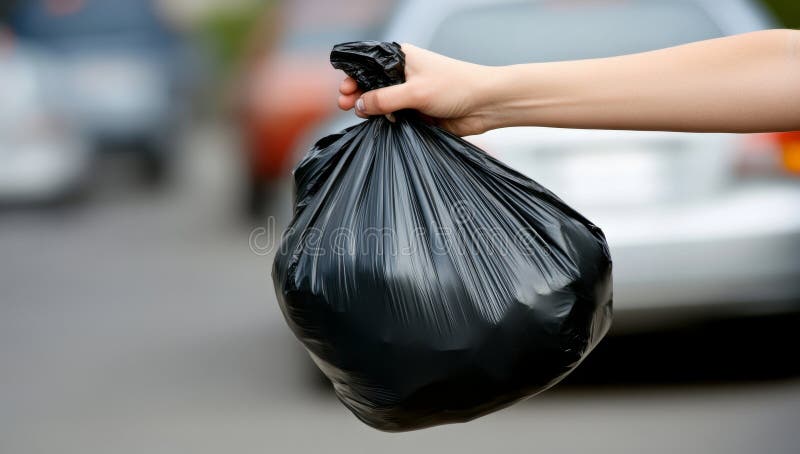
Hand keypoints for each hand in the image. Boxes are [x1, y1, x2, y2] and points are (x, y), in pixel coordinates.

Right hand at [337, 44, 496, 135]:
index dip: (353, 76)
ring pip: (382, 103)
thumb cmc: (456, 87)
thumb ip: (384, 99)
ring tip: (363, 117)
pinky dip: (387, 122)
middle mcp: (404, 74)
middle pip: (371, 84)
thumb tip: (359, 106)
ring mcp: (410, 94)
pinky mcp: (417, 112)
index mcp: (402, 58)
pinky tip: (383, 126)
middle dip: (357, 95)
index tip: (344, 90)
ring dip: (373, 111)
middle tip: (345, 106)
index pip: (368, 63)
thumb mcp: (415, 92)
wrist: (485, 104)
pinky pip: (395, 118)